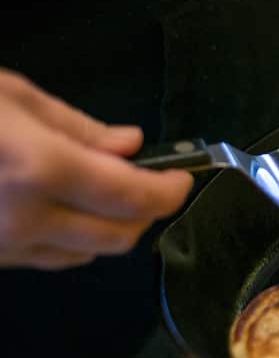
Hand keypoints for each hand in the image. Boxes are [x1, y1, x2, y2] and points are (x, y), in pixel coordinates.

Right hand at [0, 70, 193, 269]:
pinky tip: (66, 209)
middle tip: (149, 180)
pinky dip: (74, 239)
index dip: (169, 192)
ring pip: (88, 255)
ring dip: (111, 228)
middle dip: (145, 211)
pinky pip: (51, 259)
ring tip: (103, 190)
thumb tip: (130, 145)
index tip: (182, 177)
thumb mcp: (13, 98)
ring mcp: (5, 247)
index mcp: (39, 169)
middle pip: (119, 236)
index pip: (132, 197)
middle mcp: (25, 219)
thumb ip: (79, 128)